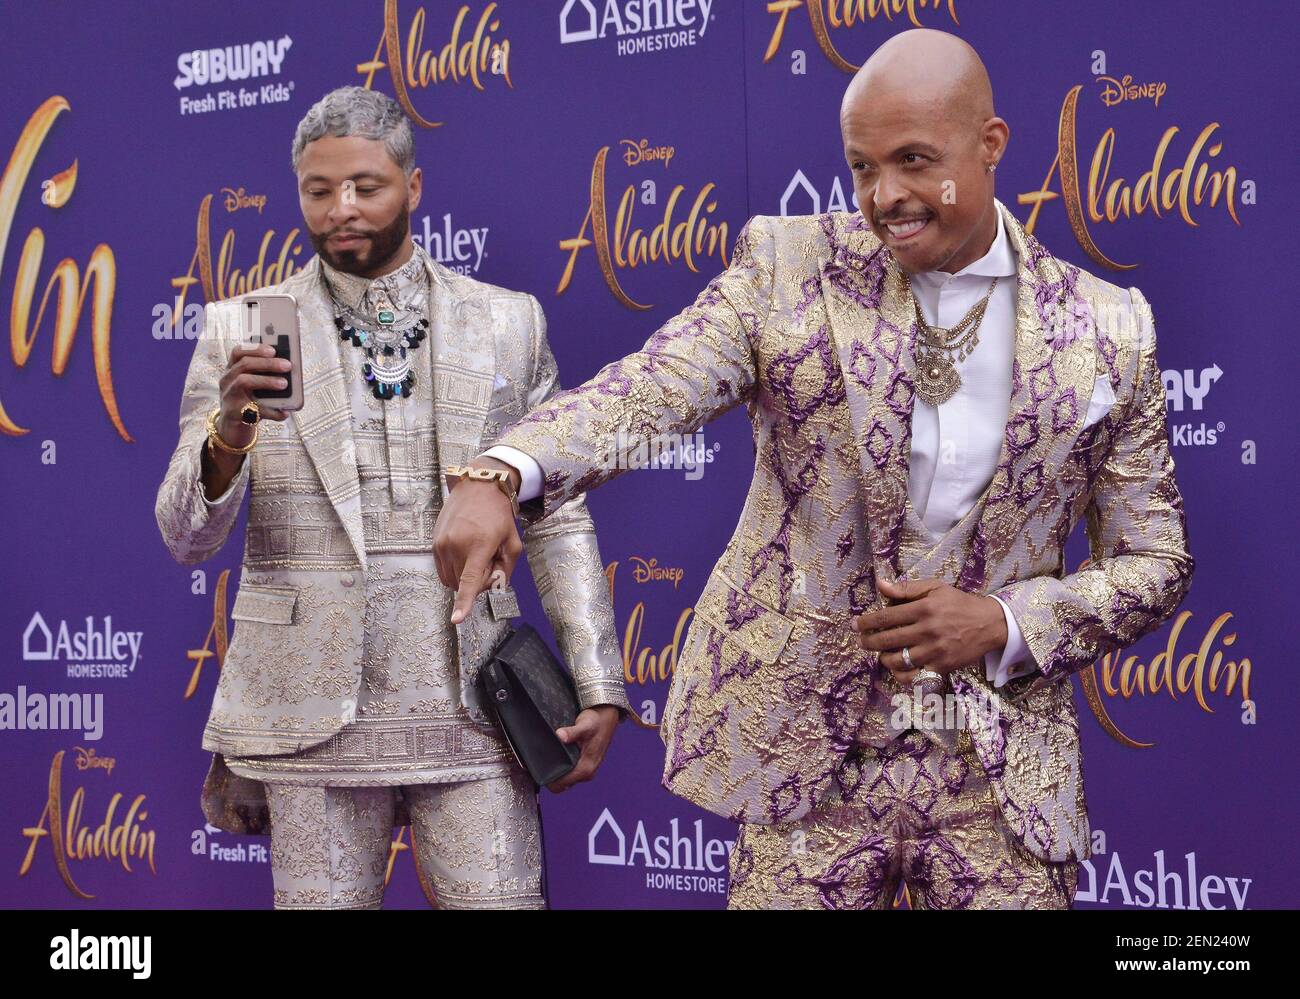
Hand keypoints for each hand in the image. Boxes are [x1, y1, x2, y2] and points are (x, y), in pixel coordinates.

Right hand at [219, 343, 291, 441]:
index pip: (238, 352)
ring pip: (243, 381)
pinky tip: (285, 413)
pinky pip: (253, 410)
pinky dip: (272, 412)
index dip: (255, 348)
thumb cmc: (249, 400)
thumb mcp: (255, 385)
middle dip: (267, 363)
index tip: (273, 349)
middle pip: (244, 364)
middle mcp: (227, 379)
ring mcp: (228, 395)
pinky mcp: (233, 412)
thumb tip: (292, 372)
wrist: (233, 427)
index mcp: (233, 369)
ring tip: (284, 384)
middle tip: (287, 365)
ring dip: (266, 381)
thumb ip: (267, 376)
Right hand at [432, 457, 523, 623]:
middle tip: (488, 561)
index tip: (456, 620)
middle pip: (463, 585)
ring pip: (451, 580)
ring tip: (475, 554)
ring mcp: (442, 545)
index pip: (469, 581)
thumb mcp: (513, 542)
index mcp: (478, 546)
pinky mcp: (434, 543)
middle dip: (477, 581)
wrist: (477, 488)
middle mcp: (456, 546)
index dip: (463, 603)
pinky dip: (455, 569)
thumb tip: (494, 588)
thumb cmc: (499, 515)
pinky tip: (465, 551)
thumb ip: (507, 569)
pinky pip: (443, 570)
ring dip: (464, 576)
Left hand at [547, 706, 619, 791]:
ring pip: (564, 779)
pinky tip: (555, 757)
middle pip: (561, 784)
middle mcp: (586, 773)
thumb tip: (560, 736)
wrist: (606, 717)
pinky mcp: (583, 766)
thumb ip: (572, 732)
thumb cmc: (596, 722)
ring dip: (555, 771)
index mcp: (586, 769)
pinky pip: (568, 772)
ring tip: (546, 758)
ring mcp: (585, 770)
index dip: (547, 779)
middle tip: (539, 762)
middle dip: (550, 776)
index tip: (537, 768)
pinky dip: (561, 767)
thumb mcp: (584, 725)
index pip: (560, 785)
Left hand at [850, 576, 1007, 684]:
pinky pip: (914, 675)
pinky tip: (897, 668)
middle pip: (887, 640)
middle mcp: (927, 630)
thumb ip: (907, 588)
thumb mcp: (935, 588)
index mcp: (924, 609)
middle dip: (869, 642)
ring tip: (881, 653)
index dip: (866, 622)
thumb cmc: (959, 603)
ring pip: (897, 660)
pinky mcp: (941, 666)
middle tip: (862, 641)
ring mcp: (934, 651)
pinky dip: (901, 674)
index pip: (886, 617)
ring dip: (883, 658)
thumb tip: (881, 584)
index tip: (855, 625)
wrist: (989, 624)